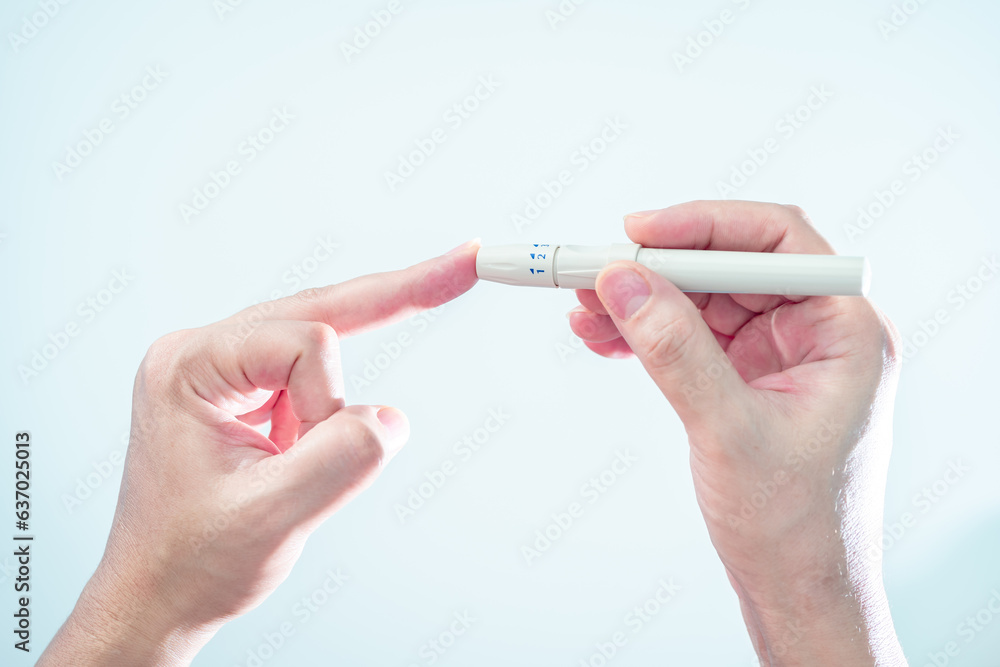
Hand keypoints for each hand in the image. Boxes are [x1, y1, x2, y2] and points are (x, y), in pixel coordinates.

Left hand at [39, 241, 479, 665]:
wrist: (157, 596)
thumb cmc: (190, 561)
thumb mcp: (269, 518)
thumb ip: (338, 462)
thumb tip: (390, 417)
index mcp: (190, 367)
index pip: (302, 344)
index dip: (329, 404)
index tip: (307, 460)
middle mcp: (201, 354)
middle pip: (319, 308)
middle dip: (396, 291)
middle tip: (461, 264)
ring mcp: (221, 371)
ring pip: (319, 335)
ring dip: (354, 372)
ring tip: (354, 396)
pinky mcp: (243, 393)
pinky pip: (310, 372)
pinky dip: (335, 402)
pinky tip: (321, 435)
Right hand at [568, 202, 904, 664]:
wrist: (794, 589)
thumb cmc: (792, 523)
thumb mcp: (729, 430)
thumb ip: (676, 350)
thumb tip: (623, 280)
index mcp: (846, 330)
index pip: (777, 241)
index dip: (705, 225)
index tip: (638, 232)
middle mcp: (818, 331)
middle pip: (730, 265)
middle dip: (659, 267)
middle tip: (594, 271)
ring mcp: (781, 353)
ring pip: (703, 298)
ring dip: (643, 299)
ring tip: (584, 308)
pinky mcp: (748, 377)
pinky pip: (691, 335)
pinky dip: (647, 333)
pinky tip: (603, 336)